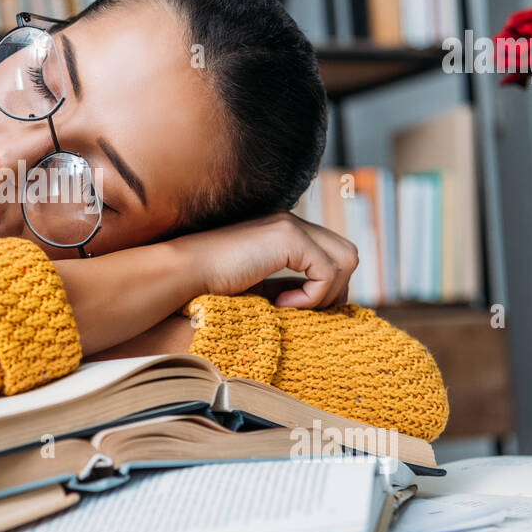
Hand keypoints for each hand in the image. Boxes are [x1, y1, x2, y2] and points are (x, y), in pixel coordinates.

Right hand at [170, 210, 357, 308]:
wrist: (183, 272)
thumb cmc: (209, 285)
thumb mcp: (257, 287)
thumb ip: (285, 287)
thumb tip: (318, 303)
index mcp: (282, 230)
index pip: (331, 254)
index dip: (325, 287)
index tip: (295, 308)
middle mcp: (290, 221)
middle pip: (348, 254)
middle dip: (335, 289)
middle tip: (303, 310)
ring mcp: (290, 225)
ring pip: (347, 260)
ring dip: (326, 293)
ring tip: (291, 307)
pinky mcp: (288, 237)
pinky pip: (327, 272)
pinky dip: (312, 296)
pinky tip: (281, 304)